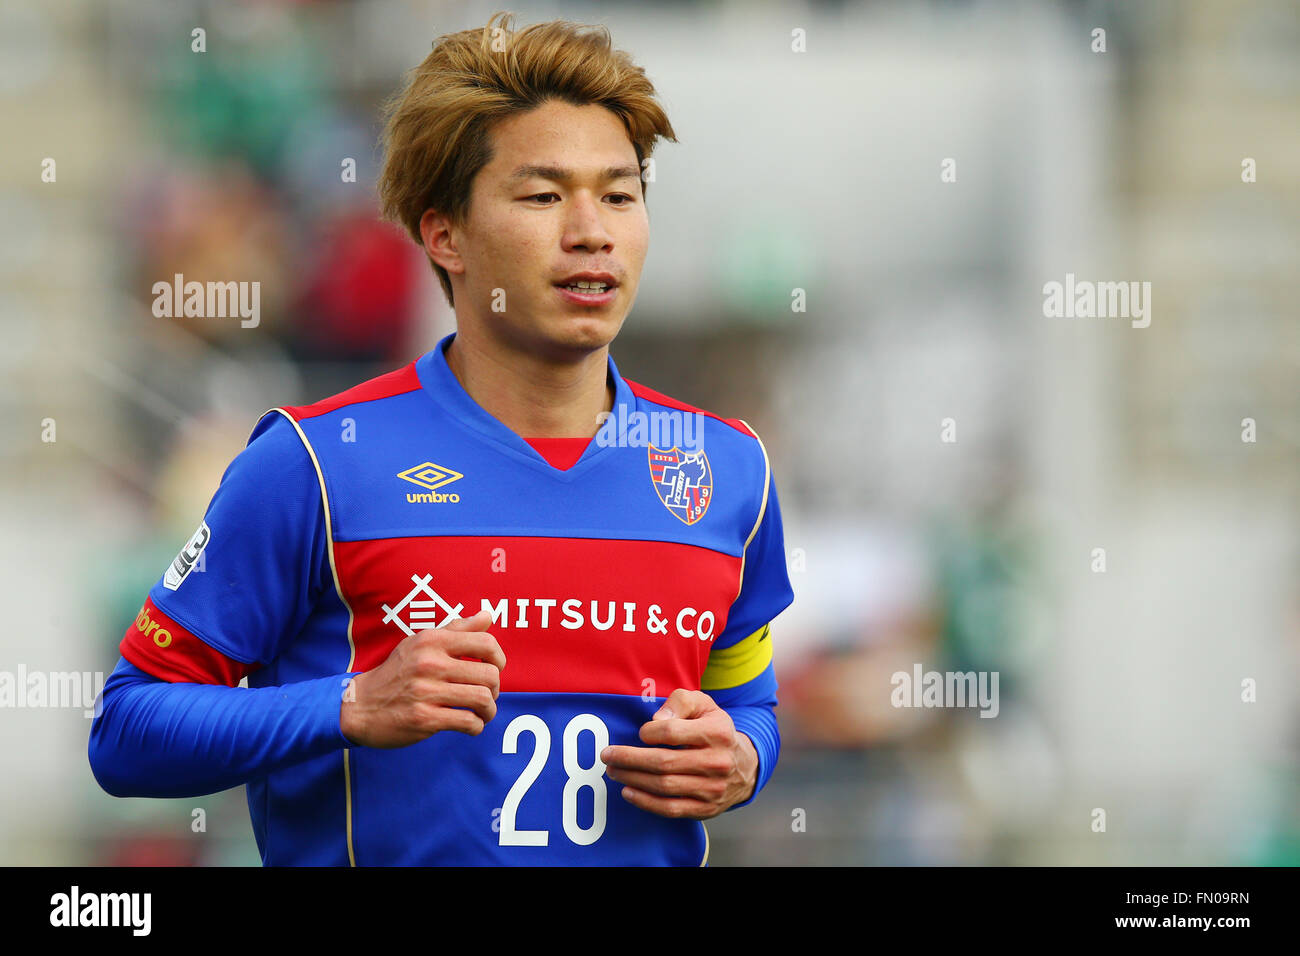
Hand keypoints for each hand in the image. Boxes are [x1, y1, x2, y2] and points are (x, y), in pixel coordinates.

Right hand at [339, 609, 505, 747]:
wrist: (360, 705)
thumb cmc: (397, 672)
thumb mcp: (421, 643)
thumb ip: (457, 629)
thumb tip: (488, 615)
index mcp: (432, 641)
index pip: (485, 643)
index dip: (499, 658)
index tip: (495, 668)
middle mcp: (429, 663)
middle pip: (490, 675)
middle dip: (496, 688)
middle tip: (488, 694)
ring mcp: (426, 691)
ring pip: (483, 699)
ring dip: (489, 710)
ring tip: (483, 712)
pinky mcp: (424, 718)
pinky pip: (468, 722)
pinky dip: (476, 726)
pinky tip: (471, 724)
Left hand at [600, 688, 758, 819]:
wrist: (745, 766)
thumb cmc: (714, 730)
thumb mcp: (704, 705)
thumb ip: (680, 702)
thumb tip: (656, 719)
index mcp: (717, 732)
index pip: (672, 731)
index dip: (649, 732)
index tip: (640, 732)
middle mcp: (717, 762)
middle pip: (664, 762)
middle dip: (630, 759)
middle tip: (608, 756)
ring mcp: (713, 789)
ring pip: (664, 786)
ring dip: (633, 779)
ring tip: (613, 771)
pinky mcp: (706, 809)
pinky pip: (671, 809)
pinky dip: (646, 802)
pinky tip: (628, 792)